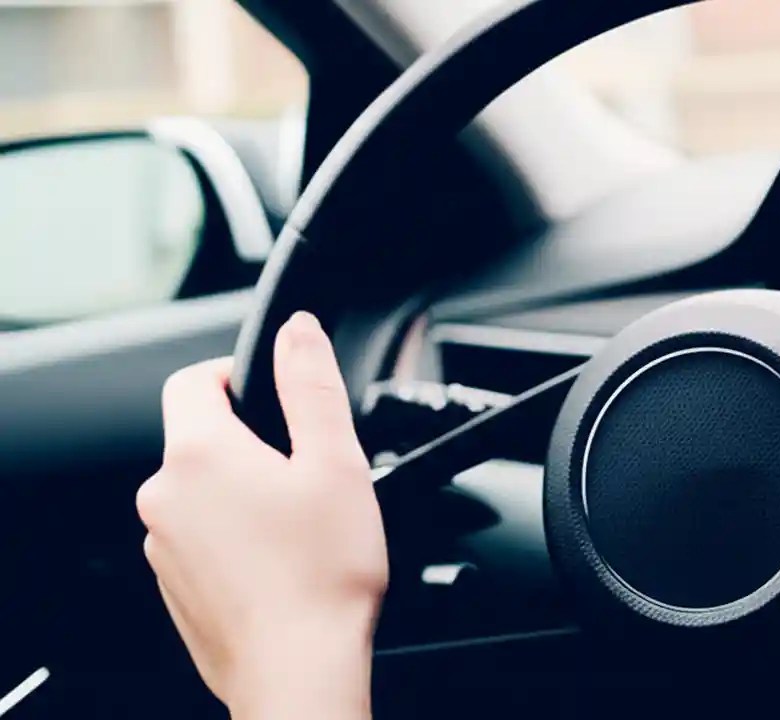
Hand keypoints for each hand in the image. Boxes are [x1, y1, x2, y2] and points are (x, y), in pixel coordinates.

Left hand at [136, 312, 387, 719]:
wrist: (299, 669)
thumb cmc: (323, 573)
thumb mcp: (335, 461)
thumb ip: (312, 385)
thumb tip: (297, 331)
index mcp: (199, 454)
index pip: (192, 379)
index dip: (235, 374)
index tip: (275, 394)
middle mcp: (165, 496)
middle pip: (200, 439)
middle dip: (252, 443)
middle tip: (309, 472)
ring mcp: (162, 546)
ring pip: (202, 492)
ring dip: (243, 493)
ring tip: (301, 525)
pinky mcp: (173, 586)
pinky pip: (201, 539)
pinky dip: (235, 538)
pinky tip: (282, 562)